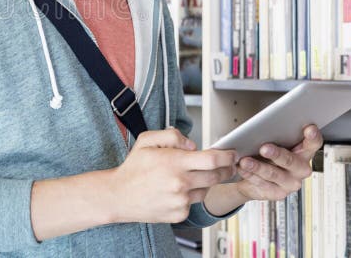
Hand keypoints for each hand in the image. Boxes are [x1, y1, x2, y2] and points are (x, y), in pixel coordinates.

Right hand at [107, 128, 236, 223]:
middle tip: (227, 165)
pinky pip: (194, 203)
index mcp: (174, 162)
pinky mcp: (179, 214)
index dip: (227, 156)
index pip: (212, 159)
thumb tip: (193, 145)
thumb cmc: (133, 168)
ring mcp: (181, 200)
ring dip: (205, 182)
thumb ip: (172, 136)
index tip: (232, 154)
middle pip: (217, 176)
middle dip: (226, 169)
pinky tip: (176, 191)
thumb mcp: (147, 140)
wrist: (119, 195)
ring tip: (190, 177)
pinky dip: (190, 196)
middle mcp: (180, 183)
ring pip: (206, 190)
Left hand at [234, 124, 322, 201]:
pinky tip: (242, 168)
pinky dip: (250, 175)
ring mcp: (291, 183)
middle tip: (264, 148)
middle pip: (292, 161)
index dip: (313, 136)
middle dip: (277, 154)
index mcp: (303, 152)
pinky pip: (263, 184)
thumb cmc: (262, 154)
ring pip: (274, 174)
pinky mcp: (278, 193)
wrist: (249, 178)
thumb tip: (260, 129)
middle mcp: (300, 169)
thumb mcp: (267, 142)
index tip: (309, 128)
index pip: (313, 144)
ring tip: (245, 161)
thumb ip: (270, 135)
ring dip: (258, 167)